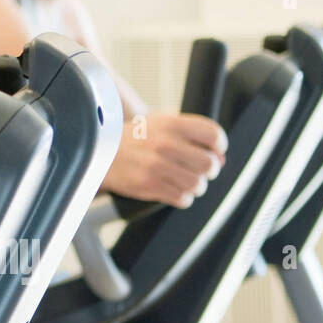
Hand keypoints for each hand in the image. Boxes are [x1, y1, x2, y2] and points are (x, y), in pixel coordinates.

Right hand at [103, 111, 227, 207]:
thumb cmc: (138, 138)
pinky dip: (182, 197)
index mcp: (171, 123)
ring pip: (198, 184)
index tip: (214, 151)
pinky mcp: (148, 184)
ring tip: (184, 181)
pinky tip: (171, 189)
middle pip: (209, 163)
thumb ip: (192, 134)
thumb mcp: (162, 124)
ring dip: (195, 186)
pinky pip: (182, 198)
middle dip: (209, 170)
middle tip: (198, 170)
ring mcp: (155, 165)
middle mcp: (164, 143)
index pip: (213, 134)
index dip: (219, 146)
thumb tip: (221, 159)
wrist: (102, 152)